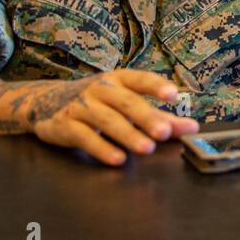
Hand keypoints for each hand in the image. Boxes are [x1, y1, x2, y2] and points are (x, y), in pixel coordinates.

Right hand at [22, 69, 199, 165]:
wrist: (47, 101)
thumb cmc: (99, 101)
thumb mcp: (127, 103)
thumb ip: (160, 116)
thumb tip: (192, 127)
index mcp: (119, 79)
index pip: (140, 79)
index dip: (156, 86)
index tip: (173, 95)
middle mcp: (101, 89)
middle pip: (127, 102)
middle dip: (146, 117)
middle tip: (164, 132)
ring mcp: (82, 106)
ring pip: (107, 120)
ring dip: (128, 134)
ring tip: (147, 148)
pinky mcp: (66, 125)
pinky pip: (85, 137)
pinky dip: (102, 148)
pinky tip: (118, 159)